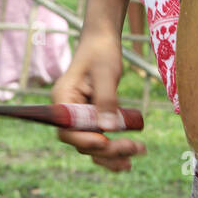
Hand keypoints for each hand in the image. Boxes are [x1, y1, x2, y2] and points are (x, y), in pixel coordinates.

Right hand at [54, 31, 144, 171]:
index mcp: (62, 100)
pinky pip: (100, 138)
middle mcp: (68, 112)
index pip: (67, 129)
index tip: (104, 141)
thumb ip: (106, 100)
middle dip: (106, 149)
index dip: (84, 139)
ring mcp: (80, 117)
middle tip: (133, 149)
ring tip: (135, 156)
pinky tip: (131, 153)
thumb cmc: (102, 51)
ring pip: (91, 145)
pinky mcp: (92, 118)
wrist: (103, 41)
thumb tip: (109, 127)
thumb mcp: (106, 72)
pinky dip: (114, 148)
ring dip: (112, 154)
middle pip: (81, 141)